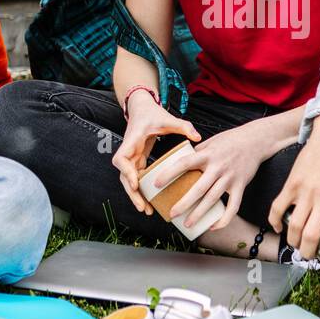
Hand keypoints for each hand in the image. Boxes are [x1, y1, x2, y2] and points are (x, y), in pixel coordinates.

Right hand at [110, 93, 200, 215]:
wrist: (142, 108)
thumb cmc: (152, 113)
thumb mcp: (168, 119)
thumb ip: (183, 126)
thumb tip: (198, 137)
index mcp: (132, 140)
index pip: (121, 158)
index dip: (126, 172)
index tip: (135, 183)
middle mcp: (128, 151)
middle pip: (123, 176)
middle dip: (131, 193)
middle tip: (142, 206)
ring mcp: (131, 157)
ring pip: (128, 180)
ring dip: (135, 196)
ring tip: (146, 210)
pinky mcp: (137, 160)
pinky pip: (136, 178)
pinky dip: (141, 190)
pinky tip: (150, 203)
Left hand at [145, 118, 273, 230]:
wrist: (256, 140)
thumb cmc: (230, 140)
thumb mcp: (211, 142)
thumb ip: (197, 153)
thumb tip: (178, 162)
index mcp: (207, 154)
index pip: (184, 164)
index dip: (169, 174)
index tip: (156, 184)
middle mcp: (218, 167)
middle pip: (198, 188)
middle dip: (183, 203)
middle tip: (172, 214)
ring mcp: (230, 177)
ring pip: (213, 199)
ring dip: (199, 214)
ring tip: (187, 223)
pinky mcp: (240, 186)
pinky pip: (233, 206)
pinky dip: (224, 219)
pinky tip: (213, 226)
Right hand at [268, 113, 319, 276]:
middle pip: (311, 237)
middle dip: (308, 253)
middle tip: (309, 256)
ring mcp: (306, 193)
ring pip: (294, 226)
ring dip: (293, 241)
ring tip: (296, 245)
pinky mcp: (293, 184)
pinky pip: (278, 207)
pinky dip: (275, 221)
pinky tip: (278, 227)